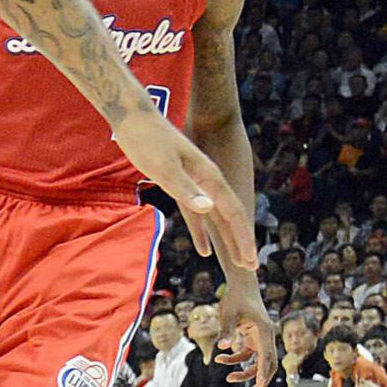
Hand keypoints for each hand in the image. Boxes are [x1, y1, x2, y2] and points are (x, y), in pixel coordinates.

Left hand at [112, 109, 257, 272]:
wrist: (135, 119)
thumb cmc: (148, 141)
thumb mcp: (164, 167)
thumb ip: (186, 189)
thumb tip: (209, 209)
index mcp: (209, 178)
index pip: (232, 213)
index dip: (242, 237)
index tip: (249, 260)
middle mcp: (207, 182)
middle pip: (229, 217)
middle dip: (241, 242)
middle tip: (251, 267)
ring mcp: (195, 185)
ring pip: (216, 218)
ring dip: (226, 240)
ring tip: (238, 261)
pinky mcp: (180, 187)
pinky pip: (196, 216)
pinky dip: (202, 233)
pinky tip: (204, 249)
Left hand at [215, 278, 277, 386]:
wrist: (241, 285)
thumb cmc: (235, 298)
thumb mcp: (228, 314)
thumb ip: (226, 330)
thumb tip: (222, 347)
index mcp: (264, 331)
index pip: (268, 356)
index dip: (264, 372)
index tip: (260, 385)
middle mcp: (266, 336)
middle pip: (269, 364)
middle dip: (260, 380)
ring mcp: (260, 338)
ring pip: (258, 362)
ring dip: (245, 372)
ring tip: (228, 378)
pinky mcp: (253, 338)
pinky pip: (247, 355)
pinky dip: (234, 360)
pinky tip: (219, 360)